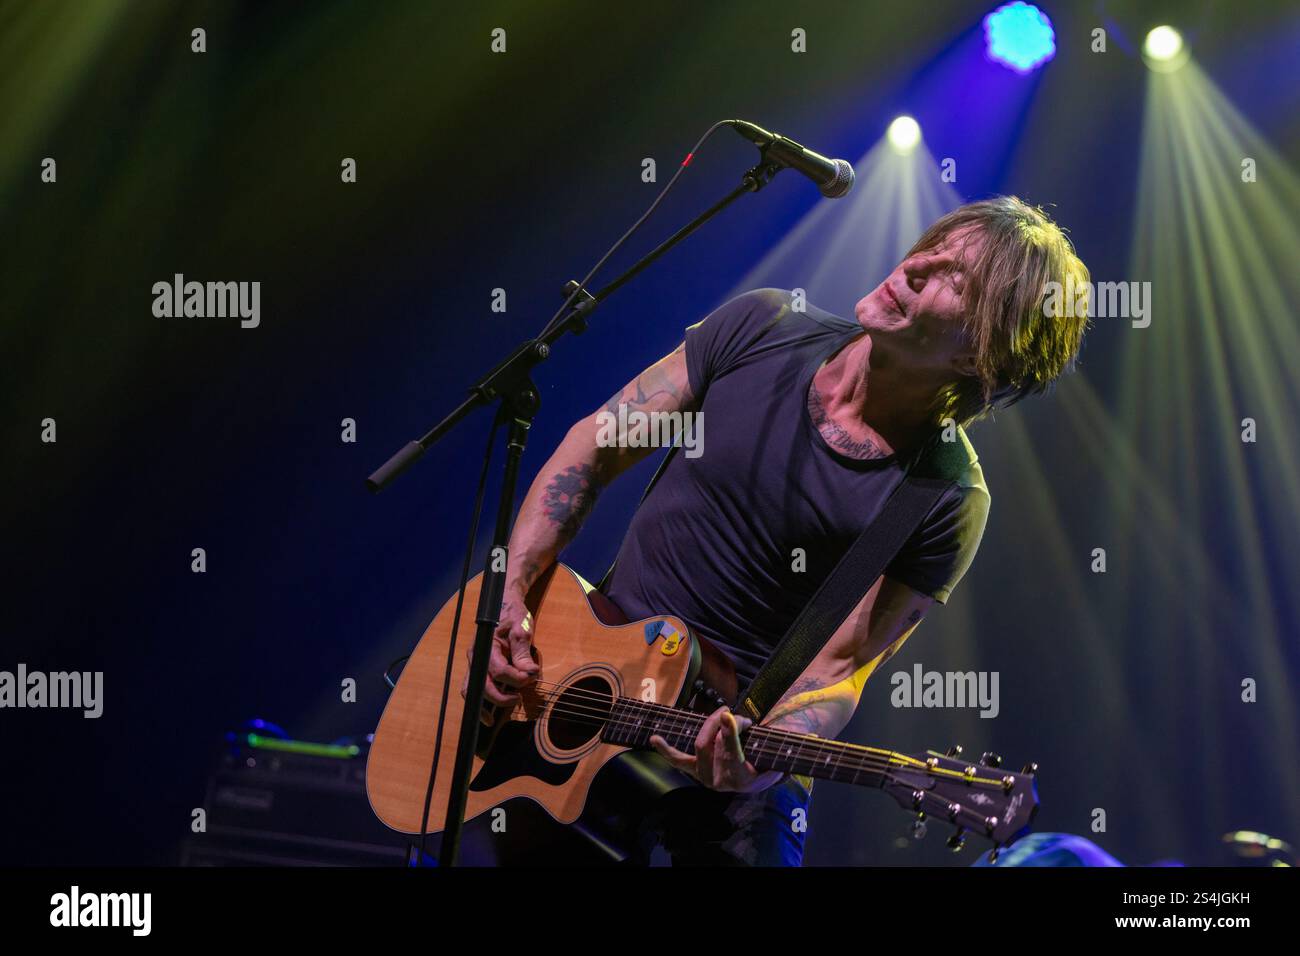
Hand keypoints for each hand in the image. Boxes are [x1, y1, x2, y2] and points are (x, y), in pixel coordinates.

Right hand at [459, 587, 539, 724]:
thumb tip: (529, 673)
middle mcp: (476, 657)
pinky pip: (475, 688)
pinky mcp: (479, 668)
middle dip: (500, 697)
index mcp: (485, 646)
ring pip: (472, 690)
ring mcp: (475, 664)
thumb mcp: (522, 630)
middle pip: (481, 685)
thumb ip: (523, 652)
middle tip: (518, 699)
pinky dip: (481, 703)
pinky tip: (490, 716)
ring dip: (485, 704)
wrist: (503, 603)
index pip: (498, 670)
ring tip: (497, 715)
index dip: (516, 678)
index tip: (532, 677)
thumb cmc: (512, 615)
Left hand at [649, 705, 784, 792]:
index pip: (731, 751)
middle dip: (722, 723)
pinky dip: (666, 750)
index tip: (728, 715)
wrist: (755, 782)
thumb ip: (752, 737)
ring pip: (699, 745)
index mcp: (740, 778)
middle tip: (732, 713)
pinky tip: (655, 739)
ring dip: (709, 726)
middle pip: (712, 744)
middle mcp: (719, 781)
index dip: (730, 731)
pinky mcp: (695, 771)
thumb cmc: (764, 764)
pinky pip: (679, 760)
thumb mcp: (765, 752)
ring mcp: (704, 776)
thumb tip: (729, 718)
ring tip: (722, 715)